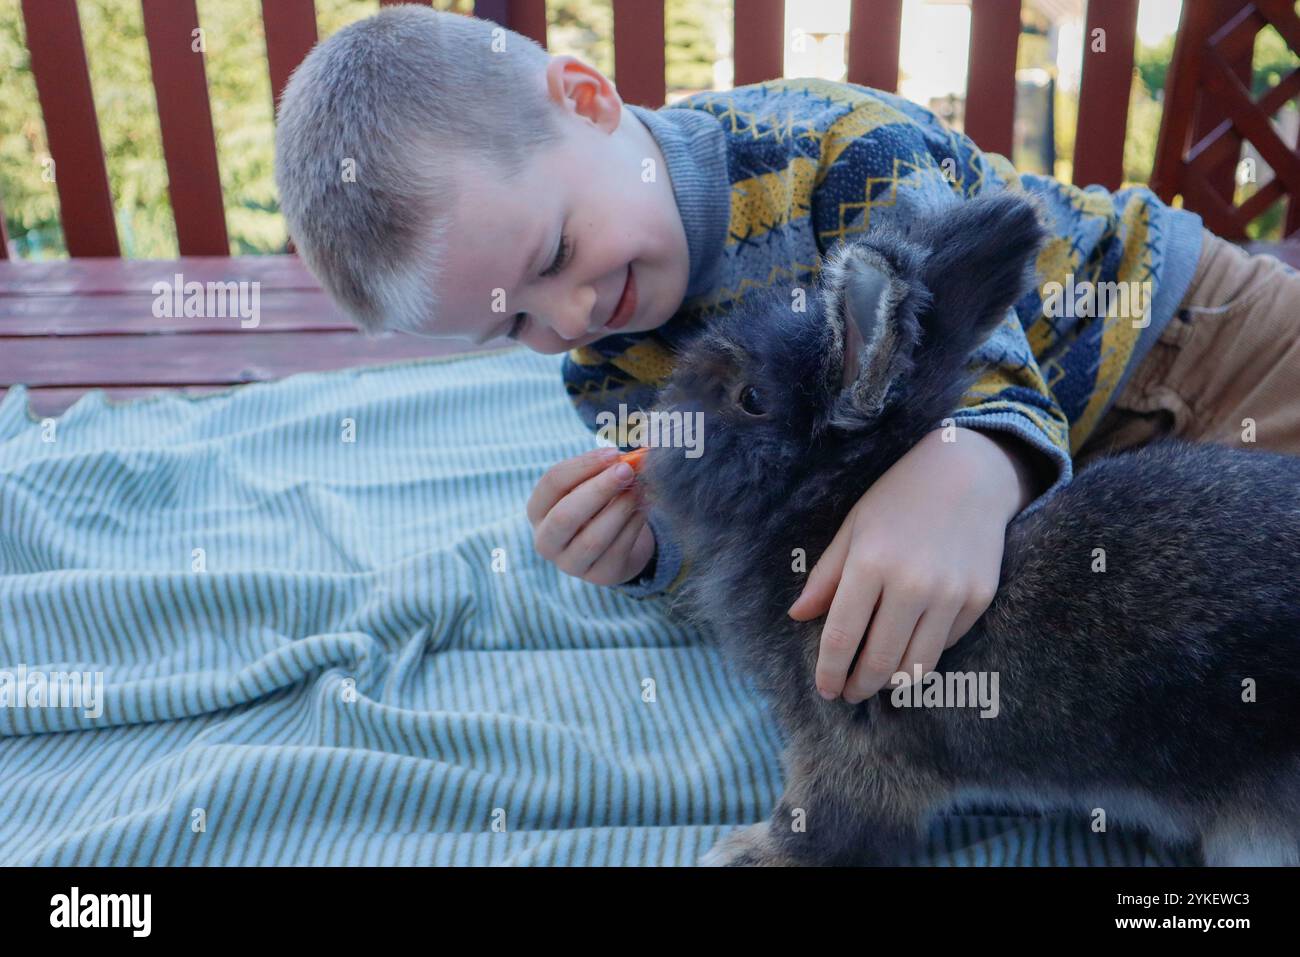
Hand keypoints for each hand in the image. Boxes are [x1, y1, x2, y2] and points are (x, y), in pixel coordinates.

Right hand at [527, 447, 656, 586]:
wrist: (617, 542)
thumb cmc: (599, 504)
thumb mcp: (592, 484)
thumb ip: (602, 467)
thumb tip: (629, 453)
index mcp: (537, 510)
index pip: (552, 482)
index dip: (584, 465)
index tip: (614, 453)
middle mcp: (546, 541)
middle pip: (566, 515)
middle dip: (599, 489)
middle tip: (627, 470)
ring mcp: (571, 564)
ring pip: (593, 537)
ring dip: (620, 508)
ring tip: (640, 488)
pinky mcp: (600, 575)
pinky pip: (617, 549)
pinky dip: (633, 525)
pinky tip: (644, 507)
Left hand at [788, 427, 1041, 703]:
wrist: (969, 473)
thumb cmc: (899, 498)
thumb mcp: (854, 528)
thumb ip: (825, 576)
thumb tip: (797, 617)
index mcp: (871, 564)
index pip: (841, 637)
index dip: (829, 671)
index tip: (825, 688)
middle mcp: (912, 584)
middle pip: (879, 661)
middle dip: (859, 686)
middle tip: (849, 693)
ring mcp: (950, 594)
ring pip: (916, 666)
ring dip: (891, 682)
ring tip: (877, 680)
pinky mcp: (978, 599)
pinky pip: (945, 645)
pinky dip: (923, 654)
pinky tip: (909, 647)